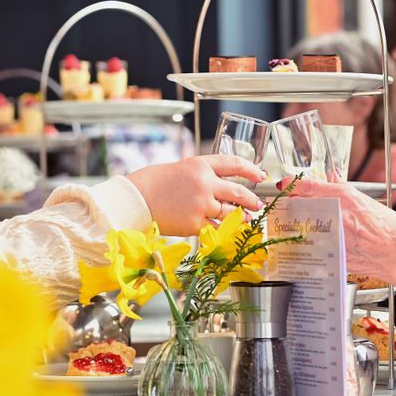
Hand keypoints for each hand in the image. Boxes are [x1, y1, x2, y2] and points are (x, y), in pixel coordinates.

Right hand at [128, 155, 264, 235]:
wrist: (135, 199)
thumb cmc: (153, 183)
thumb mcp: (181, 169)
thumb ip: (201, 176)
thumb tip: (220, 189)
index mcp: (200, 165)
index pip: (234, 163)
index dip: (251, 170)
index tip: (260, 175)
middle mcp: (205, 183)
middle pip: (238, 192)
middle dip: (252, 199)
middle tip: (258, 204)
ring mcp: (201, 205)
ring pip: (230, 213)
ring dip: (241, 217)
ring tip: (246, 219)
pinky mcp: (195, 223)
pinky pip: (217, 229)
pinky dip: (224, 231)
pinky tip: (228, 231)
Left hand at [279, 176, 395, 286]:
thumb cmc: (388, 229)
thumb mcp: (366, 202)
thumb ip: (344, 191)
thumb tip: (333, 180)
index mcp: (343, 198)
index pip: (308, 186)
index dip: (291, 185)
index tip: (284, 184)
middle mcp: (334, 214)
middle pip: (299, 206)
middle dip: (292, 205)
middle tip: (289, 205)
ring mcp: (330, 234)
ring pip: (301, 226)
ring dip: (297, 223)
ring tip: (299, 224)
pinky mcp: (330, 252)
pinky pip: (311, 245)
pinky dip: (307, 242)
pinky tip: (311, 241)